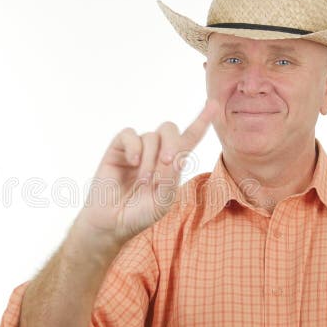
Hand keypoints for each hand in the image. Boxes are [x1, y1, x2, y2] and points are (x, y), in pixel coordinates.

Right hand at [74, 99, 217, 247]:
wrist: (113, 222)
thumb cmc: (140, 214)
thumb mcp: (163, 201)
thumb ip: (170, 178)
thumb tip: (173, 156)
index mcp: (172, 163)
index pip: (190, 137)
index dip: (201, 121)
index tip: (213, 104)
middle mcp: (156, 152)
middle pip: (170, 129)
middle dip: (172, 143)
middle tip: (167, 163)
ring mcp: (137, 149)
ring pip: (151, 136)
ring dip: (151, 158)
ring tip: (144, 180)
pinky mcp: (118, 149)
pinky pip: (130, 135)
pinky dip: (134, 147)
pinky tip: (133, 163)